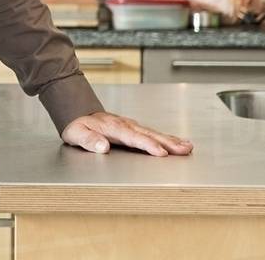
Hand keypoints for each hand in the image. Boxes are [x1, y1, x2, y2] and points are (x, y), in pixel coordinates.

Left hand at [61, 111, 193, 155]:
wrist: (77, 111)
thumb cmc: (78, 125)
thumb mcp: (76, 133)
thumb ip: (88, 140)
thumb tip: (102, 147)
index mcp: (113, 128)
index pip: (134, 138)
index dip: (148, 145)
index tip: (162, 153)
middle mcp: (125, 124)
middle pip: (149, 134)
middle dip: (168, 142)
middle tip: (185, 149)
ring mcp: (131, 125)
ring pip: (154, 132)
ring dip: (171, 140)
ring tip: (187, 147)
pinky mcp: (133, 127)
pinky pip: (152, 132)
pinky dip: (166, 137)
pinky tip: (176, 142)